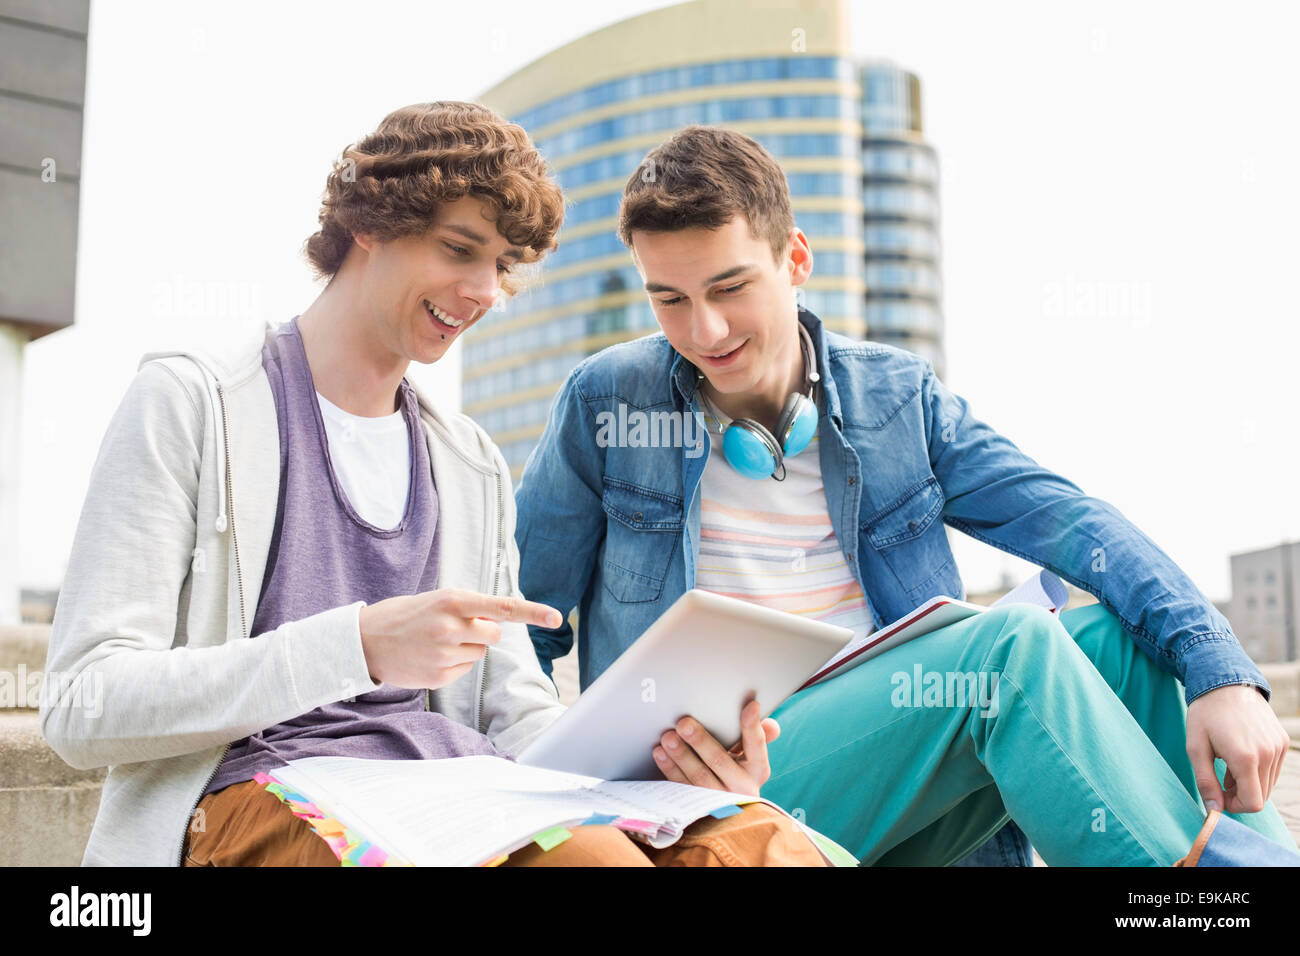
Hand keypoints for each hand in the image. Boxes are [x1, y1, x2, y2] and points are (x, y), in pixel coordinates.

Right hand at [358, 588, 560, 689]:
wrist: (363, 641)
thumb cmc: (405, 615)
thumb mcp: (436, 600)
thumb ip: (468, 609)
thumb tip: (497, 626)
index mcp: (454, 600)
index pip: (502, 607)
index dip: (533, 613)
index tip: (557, 618)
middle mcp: (452, 626)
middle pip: (494, 634)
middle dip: (482, 632)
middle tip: (454, 628)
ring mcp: (446, 653)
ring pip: (479, 653)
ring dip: (465, 648)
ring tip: (435, 642)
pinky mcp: (440, 676)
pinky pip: (465, 670)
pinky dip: (453, 664)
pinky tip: (429, 657)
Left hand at [652, 700, 779, 795]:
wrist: (728, 815)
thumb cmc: (737, 773)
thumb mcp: (750, 758)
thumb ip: (755, 737)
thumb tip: (767, 721)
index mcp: (757, 769)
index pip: (756, 745)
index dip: (753, 725)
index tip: (750, 706)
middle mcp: (741, 786)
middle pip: (719, 761)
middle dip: (700, 741)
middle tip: (683, 723)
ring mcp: (719, 800)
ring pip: (697, 776)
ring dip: (680, 755)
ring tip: (667, 737)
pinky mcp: (698, 807)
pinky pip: (681, 787)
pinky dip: (669, 769)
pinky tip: (660, 753)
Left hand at [1185, 683, 1290, 813]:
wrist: (1225, 683)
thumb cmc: (1205, 715)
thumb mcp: (1195, 748)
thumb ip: (1205, 781)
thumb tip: (1214, 811)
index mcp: (1245, 757)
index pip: (1253, 803)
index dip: (1234, 806)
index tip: (1218, 795)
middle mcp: (1268, 753)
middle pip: (1261, 796)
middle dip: (1239, 795)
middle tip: (1219, 779)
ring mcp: (1278, 747)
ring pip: (1268, 784)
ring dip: (1248, 782)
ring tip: (1227, 763)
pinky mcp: (1282, 741)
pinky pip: (1273, 769)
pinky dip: (1257, 770)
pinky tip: (1240, 754)